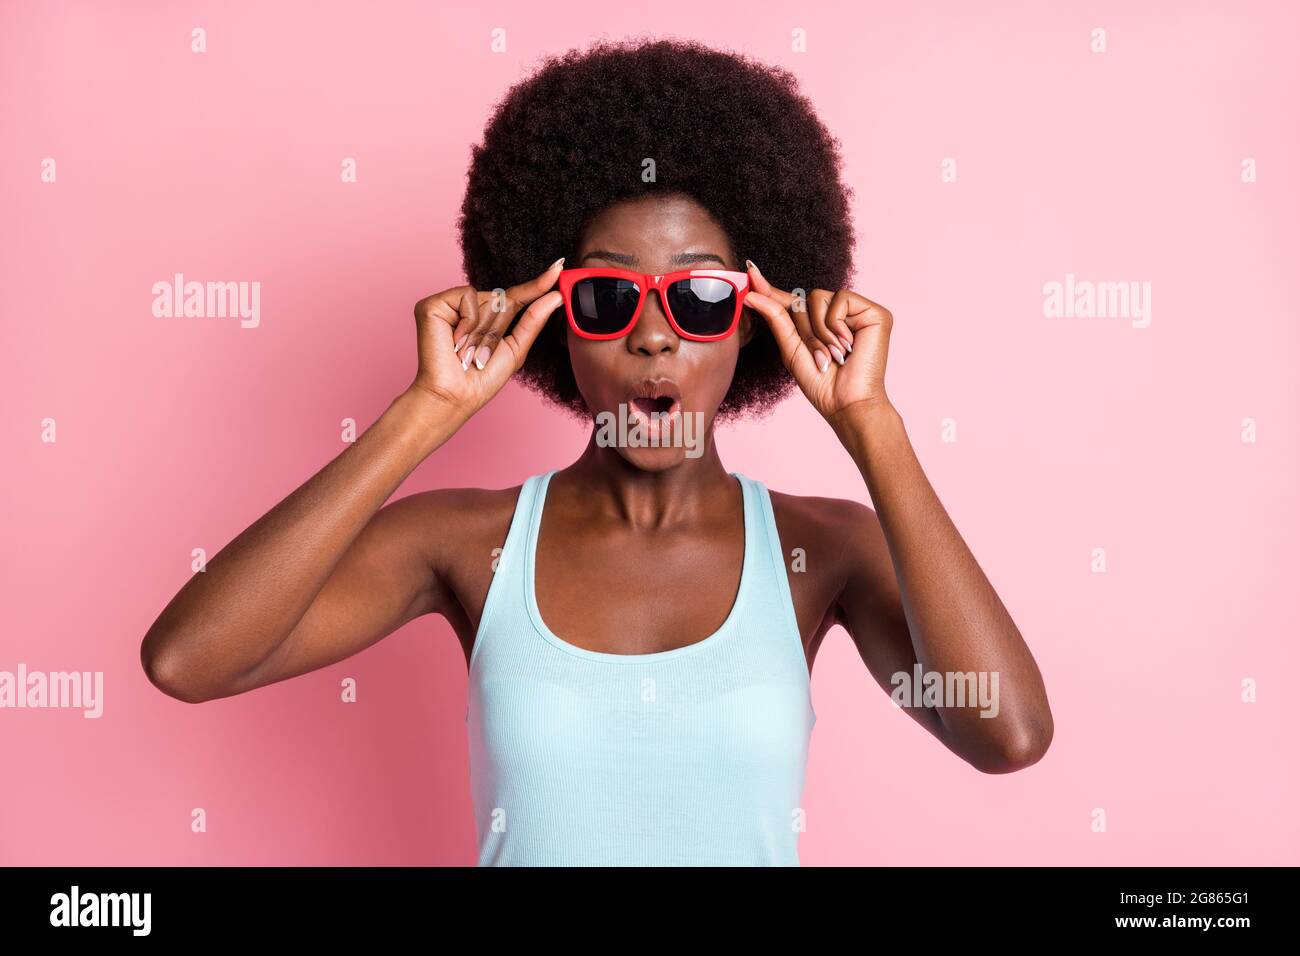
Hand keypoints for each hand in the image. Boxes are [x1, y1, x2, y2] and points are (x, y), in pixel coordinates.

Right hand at [407, 258, 564, 420]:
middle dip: (500, 327)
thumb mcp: (516, 347)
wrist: (456, 395)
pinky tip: (455, 340)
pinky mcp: (432, 304)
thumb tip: (557, 295)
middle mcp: (466, 308)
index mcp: (485, 317)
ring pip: (486, 297)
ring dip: (484, 329)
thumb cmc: (482, 379)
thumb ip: (534, 319)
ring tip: (467, 350)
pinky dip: (468, 321)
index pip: (515, 297)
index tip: (559, 266)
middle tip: (483, 353)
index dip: (537, 283)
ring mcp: (448, 305)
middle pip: (501, 298)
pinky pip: (466, 296)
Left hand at [742, 260, 894, 425]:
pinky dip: (836, 325)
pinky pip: (839, 299)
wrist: (846, 402)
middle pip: (803, 299)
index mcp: (819, 323)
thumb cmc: (820, 383)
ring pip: (818, 296)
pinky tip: (849, 344)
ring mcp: (857, 311)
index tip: (749, 268)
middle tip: (820, 358)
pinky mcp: (874, 311)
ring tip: (835, 354)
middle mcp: (839, 314)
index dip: (770, 288)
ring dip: (819, 331)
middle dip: (804, 330)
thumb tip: (751, 293)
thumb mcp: (791, 348)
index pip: (791, 300)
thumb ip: (774, 318)